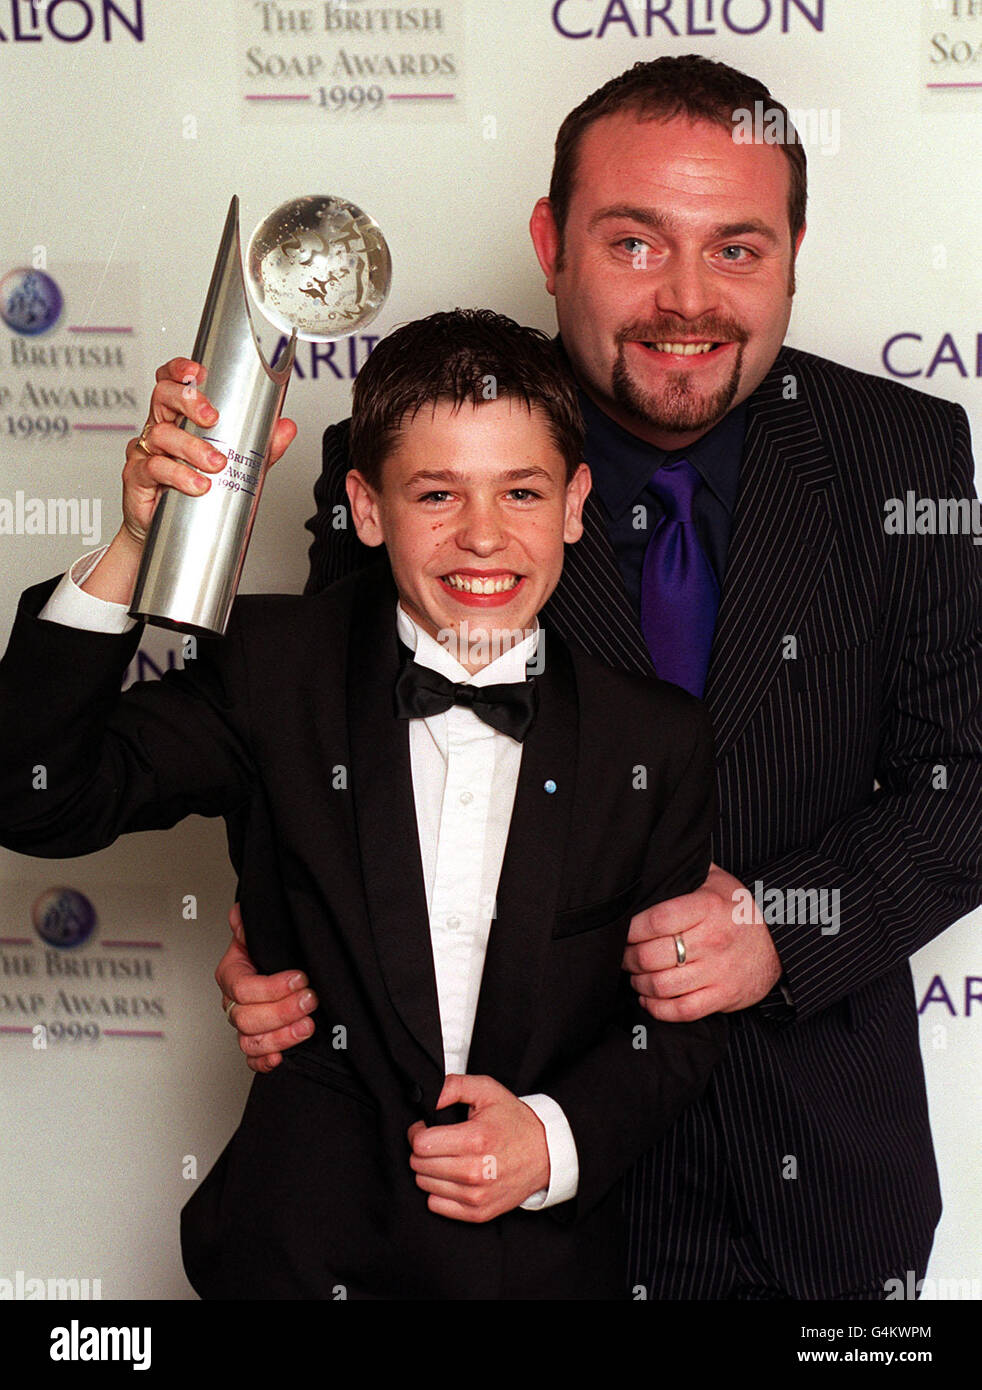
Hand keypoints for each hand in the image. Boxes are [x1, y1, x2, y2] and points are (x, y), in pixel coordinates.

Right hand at [122, 357, 296, 546]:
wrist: (170, 534)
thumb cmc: (197, 491)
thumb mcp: (235, 467)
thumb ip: (261, 448)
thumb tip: (287, 427)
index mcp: (178, 418)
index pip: (171, 382)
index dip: (179, 370)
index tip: (198, 372)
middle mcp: (159, 428)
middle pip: (163, 396)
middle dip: (189, 400)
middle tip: (213, 418)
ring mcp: (146, 451)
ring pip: (162, 434)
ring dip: (192, 447)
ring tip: (216, 465)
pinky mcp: (137, 476)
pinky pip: (155, 467)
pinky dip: (178, 475)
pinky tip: (197, 484)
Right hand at [217, 903, 316, 1073]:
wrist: (277, 964)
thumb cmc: (266, 950)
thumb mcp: (260, 933)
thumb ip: (249, 925)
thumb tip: (240, 915)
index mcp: (232, 975)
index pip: (243, 988)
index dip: (272, 987)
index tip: (300, 978)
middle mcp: (234, 1003)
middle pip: (246, 1018)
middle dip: (282, 1011)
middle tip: (310, 1000)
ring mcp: (244, 1025)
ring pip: (250, 1041)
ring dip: (280, 1037)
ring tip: (307, 1026)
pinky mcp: (257, 1043)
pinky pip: (252, 1060)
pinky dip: (264, 1062)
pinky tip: (281, 1057)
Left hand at [407, 1075, 548, 1222]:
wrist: (545, 1153)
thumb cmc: (514, 1121)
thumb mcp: (487, 1091)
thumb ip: (453, 1087)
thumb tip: (429, 1098)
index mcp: (476, 1139)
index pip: (421, 1144)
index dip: (418, 1132)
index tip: (426, 1127)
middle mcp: (475, 1171)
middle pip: (420, 1165)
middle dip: (422, 1150)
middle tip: (437, 1142)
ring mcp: (477, 1195)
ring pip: (425, 1184)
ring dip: (430, 1170)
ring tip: (447, 1157)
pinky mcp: (478, 1212)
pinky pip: (436, 1204)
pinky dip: (438, 1190)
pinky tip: (452, 1177)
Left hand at [621, 862, 781, 1020]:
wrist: (780, 944)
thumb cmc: (738, 910)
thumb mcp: (716, 880)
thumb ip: (686, 870)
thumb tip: (652, 859)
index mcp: (708, 906)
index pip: (656, 920)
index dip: (630, 928)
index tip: (623, 930)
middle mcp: (712, 939)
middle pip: (651, 955)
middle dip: (627, 958)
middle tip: (623, 954)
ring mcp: (718, 971)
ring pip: (661, 985)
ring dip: (639, 983)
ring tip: (635, 975)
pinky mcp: (723, 996)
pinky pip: (681, 1010)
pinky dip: (658, 1009)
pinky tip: (649, 999)